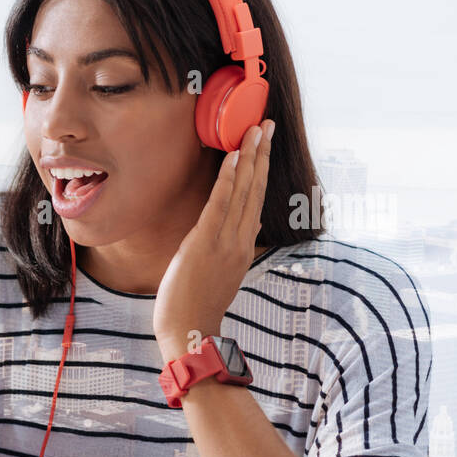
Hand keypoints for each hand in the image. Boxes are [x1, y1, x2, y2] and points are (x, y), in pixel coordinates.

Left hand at [154, 119, 273, 359]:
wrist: (189, 332)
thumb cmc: (196, 306)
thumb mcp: (221, 272)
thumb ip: (234, 246)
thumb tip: (248, 225)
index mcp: (243, 246)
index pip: (255, 200)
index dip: (261, 170)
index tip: (264, 145)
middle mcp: (240, 240)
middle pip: (254, 189)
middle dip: (261, 154)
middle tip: (267, 124)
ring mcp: (225, 241)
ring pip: (242, 192)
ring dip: (249, 158)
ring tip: (255, 130)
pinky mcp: (205, 243)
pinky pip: (220, 204)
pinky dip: (228, 179)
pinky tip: (234, 157)